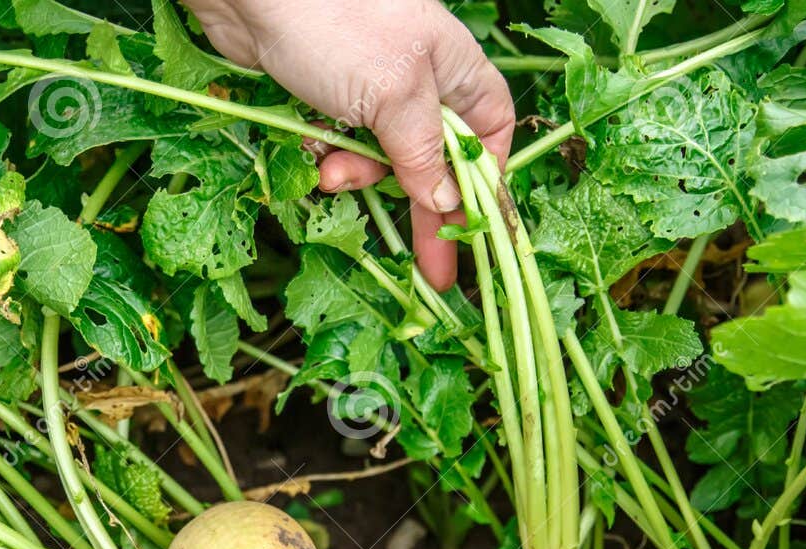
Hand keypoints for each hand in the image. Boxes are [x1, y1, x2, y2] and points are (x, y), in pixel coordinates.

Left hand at [181, 0, 512, 289]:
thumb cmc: (337, 22)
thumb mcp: (395, 95)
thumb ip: (422, 153)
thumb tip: (446, 202)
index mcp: (453, 67)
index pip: (490, 129)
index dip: (484, 178)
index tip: (473, 225)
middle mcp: (417, 77)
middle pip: (434, 157)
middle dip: (420, 204)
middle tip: (427, 266)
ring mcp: (369, 87)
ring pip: (381, 157)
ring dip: (360, 177)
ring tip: (333, 176)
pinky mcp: (324, 97)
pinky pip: (339, 147)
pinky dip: (329, 158)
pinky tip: (315, 156)